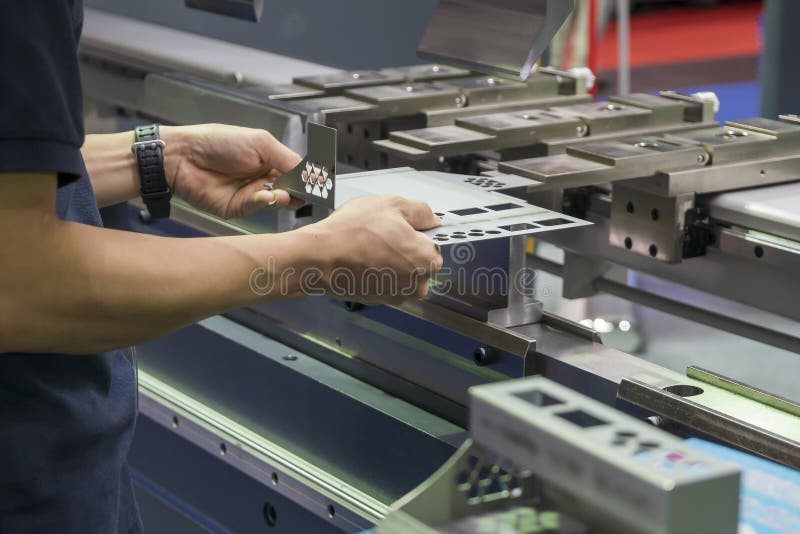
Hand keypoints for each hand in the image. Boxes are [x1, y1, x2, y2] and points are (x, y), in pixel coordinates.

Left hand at [161, 124, 302, 218]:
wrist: (184, 156)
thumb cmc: (218, 142)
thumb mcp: (261, 143)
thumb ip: (288, 158)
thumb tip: (312, 173)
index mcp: (270, 160)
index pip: (297, 173)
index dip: (307, 179)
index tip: (319, 183)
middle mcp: (263, 178)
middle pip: (291, 190)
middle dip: (298, 191)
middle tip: (303, 189)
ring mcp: (251, 195)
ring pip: (278, 202)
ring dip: (283, 197)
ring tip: (282, 192)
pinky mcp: (238, 209)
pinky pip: (258, 208)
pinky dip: (264, 202)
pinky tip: (264, 194)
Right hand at [300, 195, 442, 304]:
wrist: (320, 258)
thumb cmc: (356, 230)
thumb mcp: (392, 204)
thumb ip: (421, 211)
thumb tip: (432, 221)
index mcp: (428, 260)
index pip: (433, 244)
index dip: (415, 232)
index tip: (397, 226)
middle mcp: (417, 284)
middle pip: (418, 261)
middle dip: (403, 248)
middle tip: (379, 234)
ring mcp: (397, 296)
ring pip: (401, 273)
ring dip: (390, 261)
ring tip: (366, 246)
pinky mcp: (378, 301)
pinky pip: (384, 282)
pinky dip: (377, 272)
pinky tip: (360, 259)